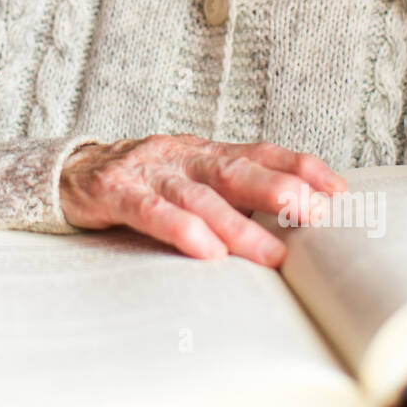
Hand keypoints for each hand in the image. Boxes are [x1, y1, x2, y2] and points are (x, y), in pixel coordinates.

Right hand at [58, 134, 345, 267]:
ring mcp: (149, 173)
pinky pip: (151, 212)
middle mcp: (182, 157)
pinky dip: (181, 229)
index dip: (298, 167)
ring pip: (199, 198)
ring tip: (271, 254)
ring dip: (239, 226)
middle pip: (234, 170)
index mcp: (205, 153)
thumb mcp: (190, 181)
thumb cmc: (143, 184)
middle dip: (277, 190)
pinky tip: (206, 249)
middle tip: (313, 213)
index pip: (259, 152)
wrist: (69, 174)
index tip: (337, 189)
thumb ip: (232, 197)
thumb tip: (293, 223)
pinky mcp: (116, 194)